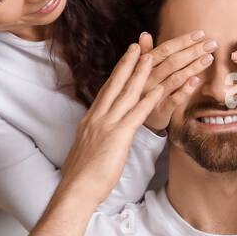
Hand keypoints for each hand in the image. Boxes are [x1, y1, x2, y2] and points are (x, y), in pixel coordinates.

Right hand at [57, 44, 171, 207]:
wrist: (76, 190)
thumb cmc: (82, 177)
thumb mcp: (88, 150)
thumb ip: (95, 138)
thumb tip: (99, 137)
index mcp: (91, 120)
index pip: (106, 91)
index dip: (117, 73)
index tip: (125, 59)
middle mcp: (98, 117)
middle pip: (115, 84)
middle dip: (128, 63)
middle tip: (138, 45)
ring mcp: (107, 125)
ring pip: (127, 93)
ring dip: (141, 73)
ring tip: (152, 55)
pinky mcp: (118, 136)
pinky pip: (137, 113)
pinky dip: (149, 99)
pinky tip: (161, 89)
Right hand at [136, 29, 215, 131]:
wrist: (135, 120)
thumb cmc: (142, 90)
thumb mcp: (140, 72)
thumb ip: (146, 54)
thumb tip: (145, 34)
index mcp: (142, 67)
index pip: (165, 50)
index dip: (183, 41)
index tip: (200, 33)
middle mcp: (147, 80)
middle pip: (172, 62)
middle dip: (193, 51)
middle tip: (212, 43)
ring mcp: (153, 95)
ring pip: (175, 78)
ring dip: (193, 67)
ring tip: (209, 58)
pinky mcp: (160, 111)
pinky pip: (174, 99)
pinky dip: (186, 89)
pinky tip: (197, 80)